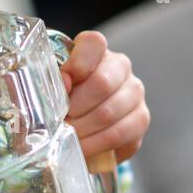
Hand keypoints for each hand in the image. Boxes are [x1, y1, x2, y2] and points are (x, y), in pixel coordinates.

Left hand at [56, 30, 149, 163]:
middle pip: (102, 83)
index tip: (63, 83)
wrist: (83, 123)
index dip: (77, 63)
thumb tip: (63, 82)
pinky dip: (96, 144)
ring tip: (66, 137)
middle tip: (59, 121)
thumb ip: (51, 79)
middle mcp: (120, 67)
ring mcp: (134, 92)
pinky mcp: (140, 118)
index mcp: (96, 51)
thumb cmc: (63, 98)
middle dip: (75, 107)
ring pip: (110, 112)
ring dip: (83, 129)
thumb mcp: (52, 85)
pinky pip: (120, 133)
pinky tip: (81, 148)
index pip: (93, 43)